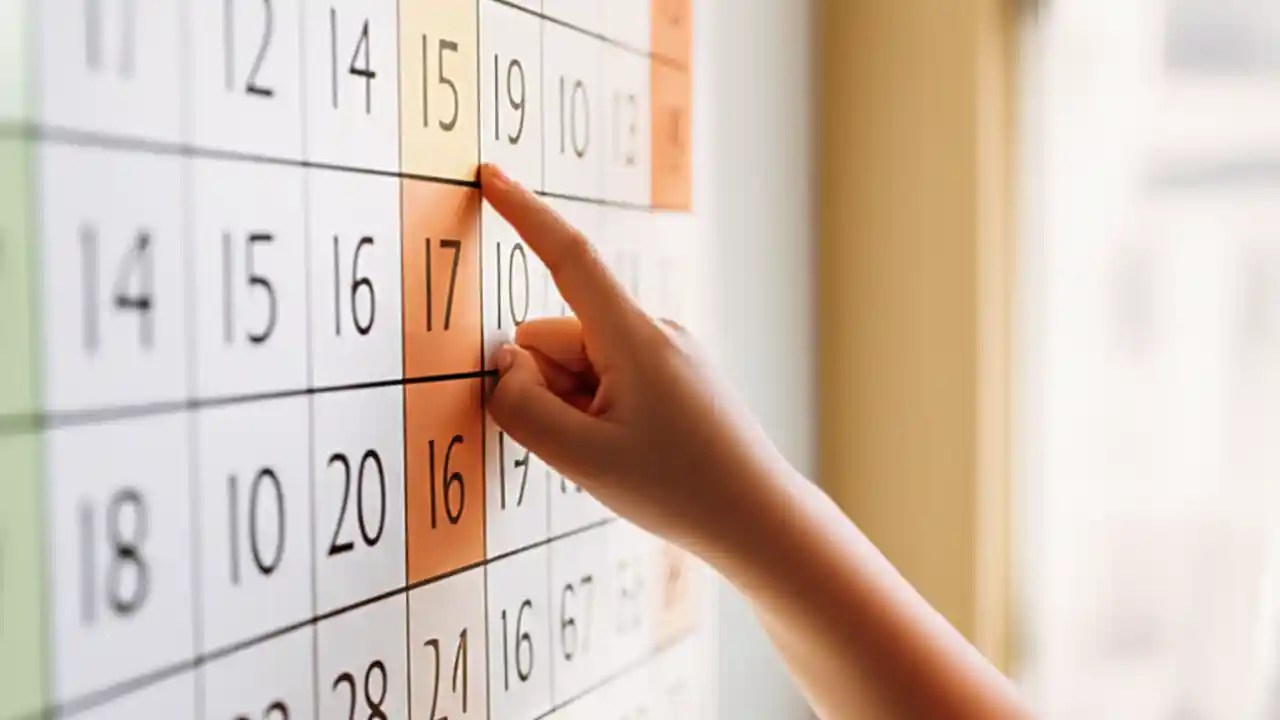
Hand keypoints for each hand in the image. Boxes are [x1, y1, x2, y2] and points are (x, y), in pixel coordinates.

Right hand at [480, 164, 790, 554]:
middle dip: (547, 386)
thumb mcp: (581, 458)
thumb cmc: (680, 489)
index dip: (524, 214)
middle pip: (555, 337)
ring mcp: (666, 354)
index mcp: (634, 337)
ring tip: (618, 455)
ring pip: (578, 365)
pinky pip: (607, 380)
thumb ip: (522, 405)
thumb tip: (504, 360)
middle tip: (588, 445)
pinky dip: (597, 413)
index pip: (568, 257)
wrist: (760, 520)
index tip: (490, 174)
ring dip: (573, 407)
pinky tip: (634, 453)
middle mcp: (653, 331)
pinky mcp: (673, 376)